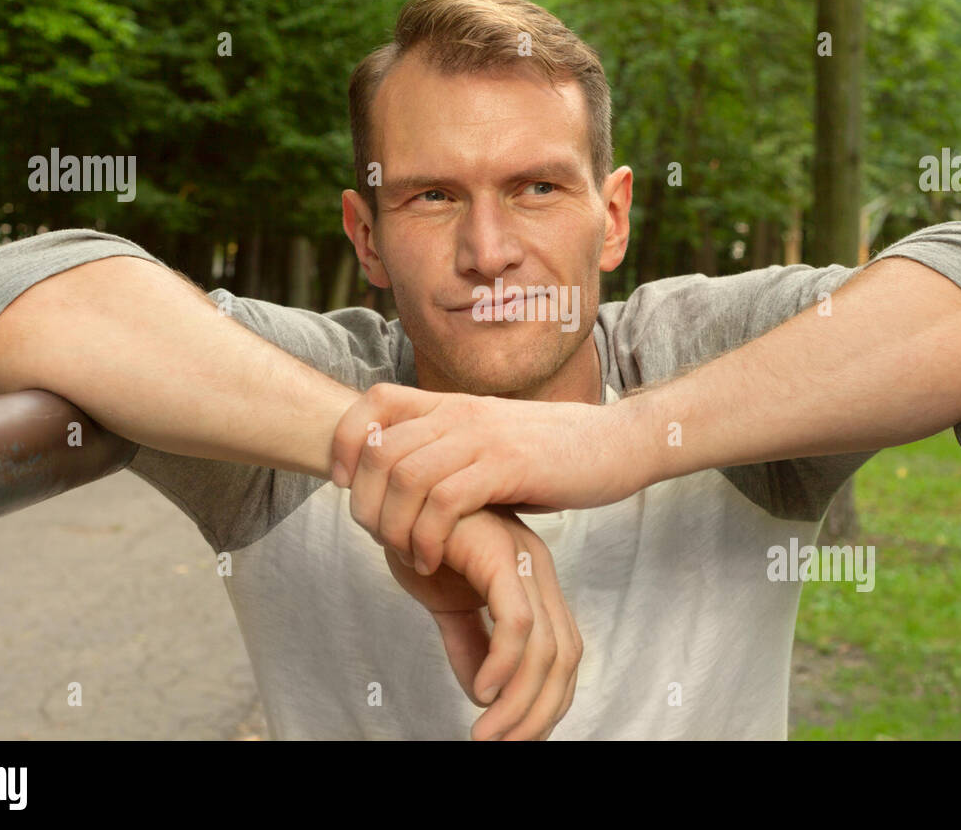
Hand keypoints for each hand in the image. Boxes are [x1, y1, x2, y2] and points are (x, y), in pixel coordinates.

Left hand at [331, 383, 643, 575]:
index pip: (376, 399)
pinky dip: (427, 537)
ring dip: (393, 526)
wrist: (617, 444)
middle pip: (379, 447)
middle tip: (375, 538)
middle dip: (363, 502)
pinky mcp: (507, 466)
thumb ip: (450, 450)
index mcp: (453, 404)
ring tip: (405, 555)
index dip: (345, 439)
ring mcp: (483, 437)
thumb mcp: (491, 441)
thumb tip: (404, 477)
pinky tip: (434, 560)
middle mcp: (461, 413)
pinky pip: (444, 500)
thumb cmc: (553, 453)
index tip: (343, 483)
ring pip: (405, 476)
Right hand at [386, 507, 582, 739]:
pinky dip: (504, 663)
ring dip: (518, 702)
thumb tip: (484, 694)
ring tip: (487, 736)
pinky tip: (481, 691)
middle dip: (538, 713)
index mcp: (533, 580)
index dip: (546, 701)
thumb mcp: (448, 602)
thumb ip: (469, 642)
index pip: (561, 653)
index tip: (517, 737)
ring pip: (545, 648)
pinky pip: (516, 621)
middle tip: (502, 748)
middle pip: (563, 657)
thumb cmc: (419, 537)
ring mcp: (524, 560)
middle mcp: (538, 570)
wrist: (389, 490)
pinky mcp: (500, 553)